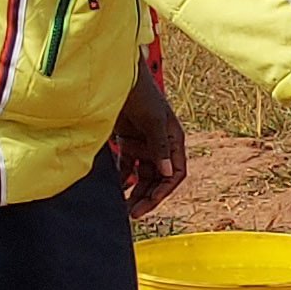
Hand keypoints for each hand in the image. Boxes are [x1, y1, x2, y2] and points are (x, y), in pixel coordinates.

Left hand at [111, 70, 187, 215]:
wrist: (117, 77)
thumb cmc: (142, 93)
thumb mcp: (153, 120)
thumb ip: (160, 147)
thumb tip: (167, 174)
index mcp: (174, 140)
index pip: (175, 173)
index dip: (165, 189)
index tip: (151, 201)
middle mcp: (161, 145)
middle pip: (157, 178)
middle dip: (147, 196)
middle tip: (134, 212)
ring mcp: (143, 144)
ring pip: (141, 175)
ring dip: (134, 191)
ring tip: (124, 207)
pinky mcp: (127, 141)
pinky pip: (126, 166)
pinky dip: (122, 178)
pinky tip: (115, 189)